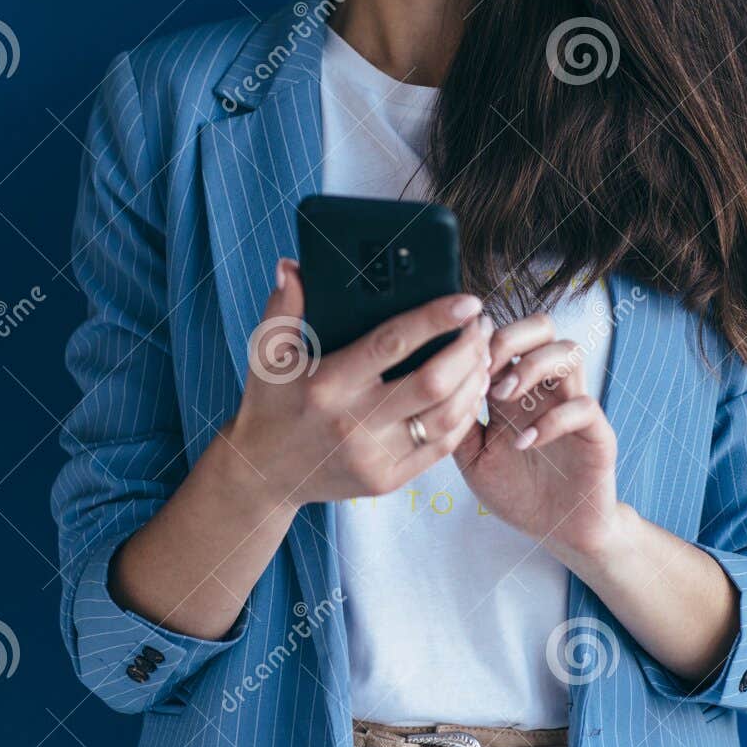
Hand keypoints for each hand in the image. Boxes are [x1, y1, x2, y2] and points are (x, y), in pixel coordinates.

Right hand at [224, 259, 492, 507]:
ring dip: (474, 381)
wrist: (263, 474)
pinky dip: (465, 416)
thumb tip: (294, 266)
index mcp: (327, 384)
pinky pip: (442, 448)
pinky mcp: (387, 480)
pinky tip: (472, 390)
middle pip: (432, 383)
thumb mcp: (267, 353)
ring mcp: (374, 456)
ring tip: (482, 353)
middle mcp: (353, 422)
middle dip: (467, 349)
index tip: (466, 301)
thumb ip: (283, 307)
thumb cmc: (270, 404)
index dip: (435, 319)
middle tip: (480, 324)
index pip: (392, 344)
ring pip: (445, 417)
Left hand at [451, 309, 623, 565]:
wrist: (557, 531)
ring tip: (502, 398)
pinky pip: (584, 406)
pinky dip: (552, 419)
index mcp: (516, 389)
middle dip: (512, 336)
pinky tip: (525, 441)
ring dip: (532, 367)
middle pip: (543, 327)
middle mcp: (546, 389)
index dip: (483, 337)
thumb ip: (457, 424)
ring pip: (569, 352)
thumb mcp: (472, 458)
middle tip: (486, 367)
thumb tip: (433, 389)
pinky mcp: (596, 433)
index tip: (459, 360)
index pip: (508, 336)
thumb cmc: (515, 491)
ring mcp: (573, 406)